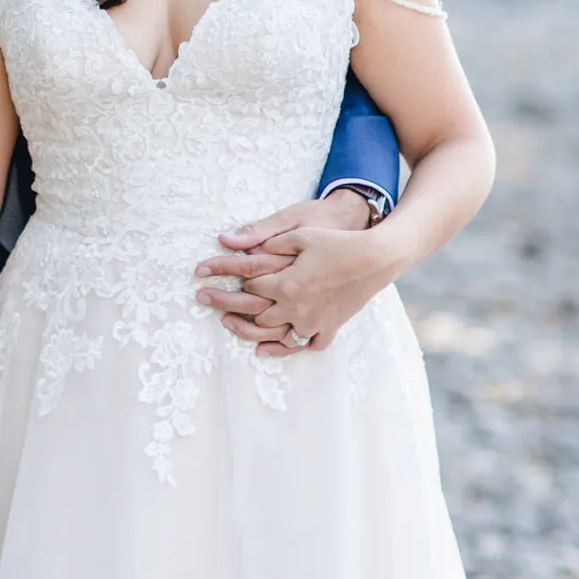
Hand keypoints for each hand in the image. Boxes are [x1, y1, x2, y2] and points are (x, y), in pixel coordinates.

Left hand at [194, 190, 381, 357]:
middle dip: (227, 306)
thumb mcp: (299, 233)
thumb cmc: (336, 241)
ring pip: (277, 336)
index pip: (250, 285)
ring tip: (232, 325)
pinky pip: (308, 344)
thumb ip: (266, 240)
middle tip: (204, 300)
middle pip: (255, 314)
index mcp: (286, 284)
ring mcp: (313, 322)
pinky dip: (291, 346)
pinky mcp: (330, 327)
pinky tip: (276, 345)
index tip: (213, 273)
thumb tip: (232, 240)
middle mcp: (296, 308)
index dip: (230, 277)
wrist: (374, 258)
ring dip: (252, 333)